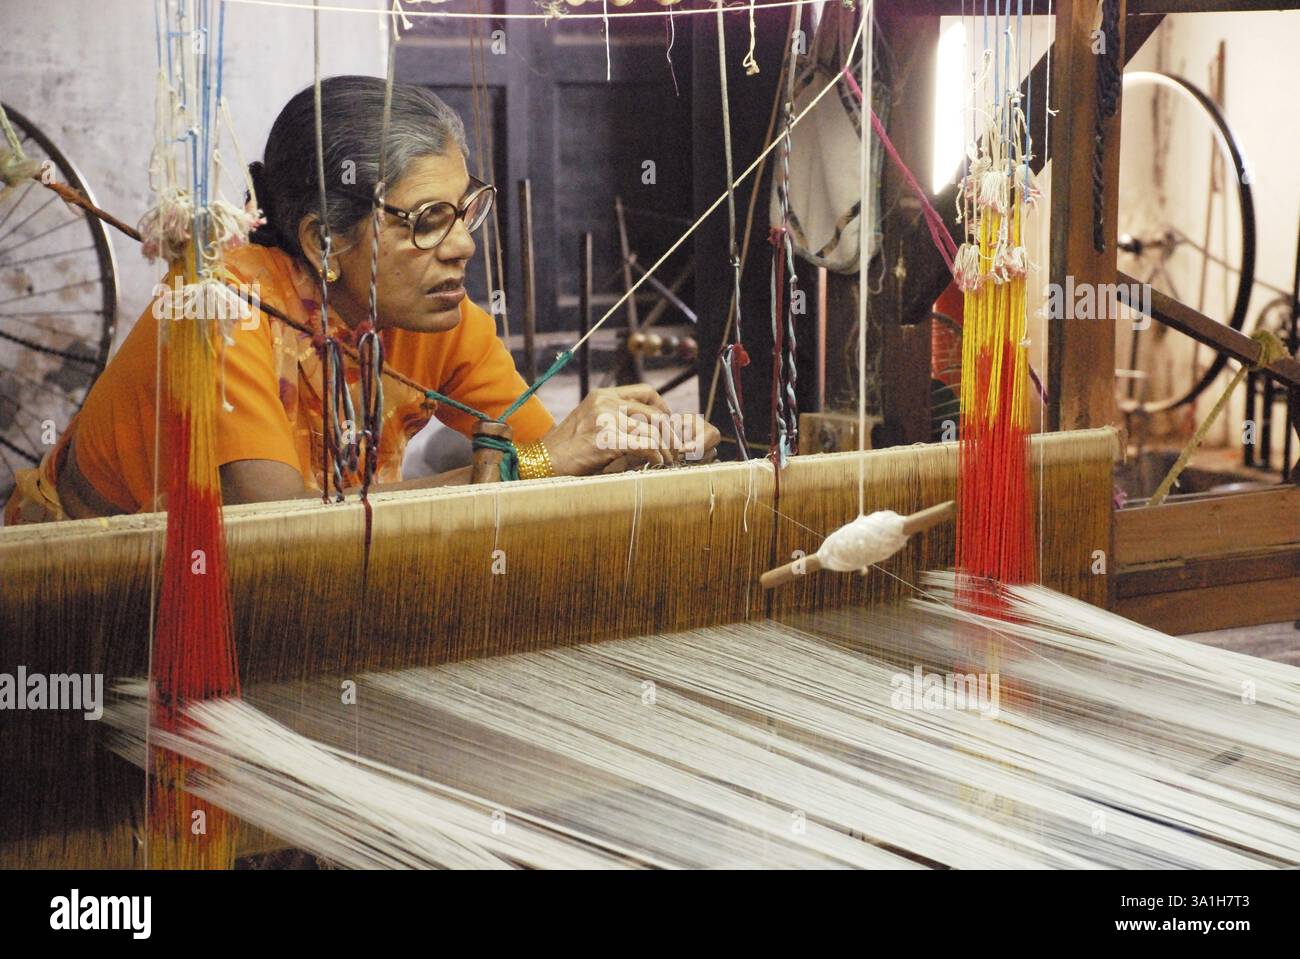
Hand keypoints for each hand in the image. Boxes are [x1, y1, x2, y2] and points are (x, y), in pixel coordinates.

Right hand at [541, 384, 721, 475]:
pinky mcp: (608, 438)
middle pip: (653, 412)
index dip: (662, 407)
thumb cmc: (566, 450)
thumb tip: (649, 432)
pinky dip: (656, 455)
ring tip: (668, 460)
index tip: (668, 423)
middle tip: (674, 448)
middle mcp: (606, 402)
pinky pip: (645, 445)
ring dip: (666, 447)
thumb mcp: (591, 424)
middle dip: (669, 432)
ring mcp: (607, 418)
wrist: (542, 461)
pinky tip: (657, 463)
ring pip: (653, 430)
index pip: (645, 391)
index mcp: (602, 395)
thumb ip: (615, 420)